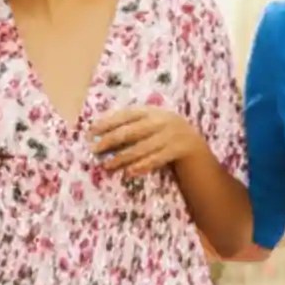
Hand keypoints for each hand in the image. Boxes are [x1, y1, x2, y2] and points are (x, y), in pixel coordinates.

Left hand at [89, 107, 205, 176]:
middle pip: (131, 131)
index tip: (90, 132)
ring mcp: (170, 135)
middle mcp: (161, 120)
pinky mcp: (178, 149)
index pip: (125, 115)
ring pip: (141, 147)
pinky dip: (142, 165)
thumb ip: (130, 128)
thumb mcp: (150, 126)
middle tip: (94, 150)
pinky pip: (156, 159)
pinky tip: (129, 172)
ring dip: (122, 157)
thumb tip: (99, 137)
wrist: (194, 146)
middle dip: (110, 140)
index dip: (107, 123)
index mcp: (151, 111)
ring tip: (107, 165)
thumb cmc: (163, 136)